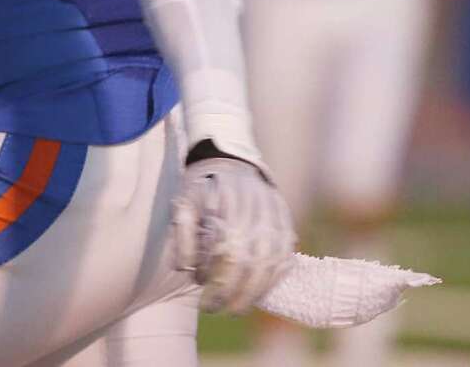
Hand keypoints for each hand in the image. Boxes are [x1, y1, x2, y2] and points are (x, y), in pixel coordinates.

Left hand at [171, 156, 296, 313]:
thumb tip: (187, 270)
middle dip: (235, 294)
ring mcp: (275, 216)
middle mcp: (257, 210)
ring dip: (255, 292)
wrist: (230, 161)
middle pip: (251, 262)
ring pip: (271, 264)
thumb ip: (183, 236)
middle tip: (217, 308)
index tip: (204, 299)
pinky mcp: (286, 222)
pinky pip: (285, 258)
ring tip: (237, 307)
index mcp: (229, 203)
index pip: (228, 253)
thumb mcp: (185, 203)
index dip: (217, 282)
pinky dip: (273, 280)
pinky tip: (257, 293)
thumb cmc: (203, 188)